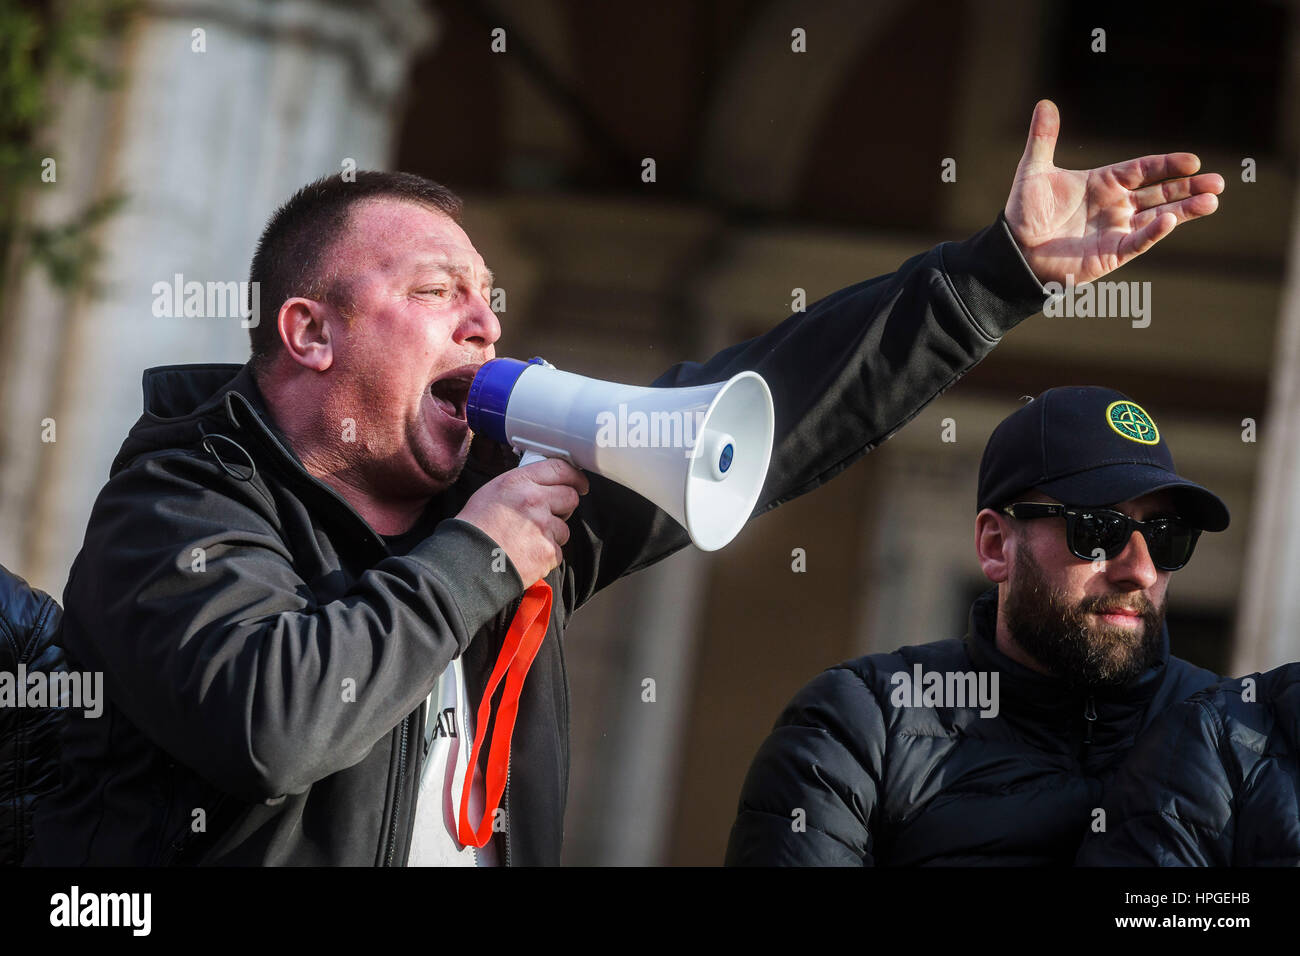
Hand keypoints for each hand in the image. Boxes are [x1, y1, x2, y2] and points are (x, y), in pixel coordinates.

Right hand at [456, 458, 589, 584]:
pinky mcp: (547, 552)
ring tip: (527, 541)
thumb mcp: (492, 492)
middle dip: (564, 507)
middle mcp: (534, 500)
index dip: (575, 476)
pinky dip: (546, 556)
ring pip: (564, 528)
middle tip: (549, 516)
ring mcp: (543, 527)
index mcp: (519, 482)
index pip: (560, 469)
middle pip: (570, 497)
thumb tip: (542, 485)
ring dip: (552, 535)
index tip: (579, 483)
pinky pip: (558, 552)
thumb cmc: (474, 528)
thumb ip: (520, 485)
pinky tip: (526, 555)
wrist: (466, 562)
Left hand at [1004, 99, 1222, 285]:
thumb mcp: (1034, 171)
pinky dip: (1154, 232)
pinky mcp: (1111, 253)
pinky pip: (1138, 241)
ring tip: (1212, 201)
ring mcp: (1116, 229)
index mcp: (1104, 183)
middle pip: (1161, 193)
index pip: (1144, 170)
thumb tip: (1044, 103)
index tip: (1192, 160)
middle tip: (1218, 182)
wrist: (1013, 250)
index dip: (1167, 165)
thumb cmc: (1024, 212)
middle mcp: (1116, 205)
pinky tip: (1170, 220)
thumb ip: (1043, 139)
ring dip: (1185, 210)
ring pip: (1159, 218)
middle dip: (1188, 188)